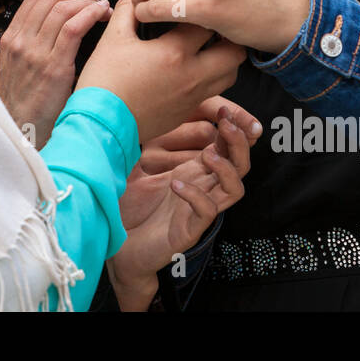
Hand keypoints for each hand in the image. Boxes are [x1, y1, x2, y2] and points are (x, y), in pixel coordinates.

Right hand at [0, 0, 111, 148]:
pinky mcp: (53, 68)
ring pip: (61, 8)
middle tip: (96, 1)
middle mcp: (20, 42)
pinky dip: (90, 14)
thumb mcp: (19, 69)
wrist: (21, 135)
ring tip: (102, 9)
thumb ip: (33, 46)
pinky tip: (102, 14)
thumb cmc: (27, 105)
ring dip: (87, 1)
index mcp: (11, 39)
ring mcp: (34, 54)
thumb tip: (60, 27)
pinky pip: (72, 28)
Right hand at [77, 0, 246, 143]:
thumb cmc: (105, 82)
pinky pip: (215, 92)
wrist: (100, 125)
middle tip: (212, 25)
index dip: (201, 7)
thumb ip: (127, 10)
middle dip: (227, 35)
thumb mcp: (113, 38)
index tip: (191, 2)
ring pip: (231, 75)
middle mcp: (193, 75)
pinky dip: (213, 77)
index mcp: (175, 52)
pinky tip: (192, 70)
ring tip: (208, 47)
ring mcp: (193, 97)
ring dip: (225, 59)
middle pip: (234, 52)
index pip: (207, 20)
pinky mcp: (187, 112)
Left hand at [120, 98, 260, 229]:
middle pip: (239, 164)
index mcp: (195, 173)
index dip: (231, 129)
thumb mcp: (138, 169)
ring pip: (234, 189)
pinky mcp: (189, 231)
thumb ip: (146, 144)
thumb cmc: (131, 210)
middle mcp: (203, 189)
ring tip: (208, 155)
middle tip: (225, 122)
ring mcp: (199, 210)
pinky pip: (207, 212)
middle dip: (238, 142)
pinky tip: (176, 184)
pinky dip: (196, 195)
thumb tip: (140, 112)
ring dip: (226, 168)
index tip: (223, 109)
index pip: (226, 148)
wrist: (120, 251)